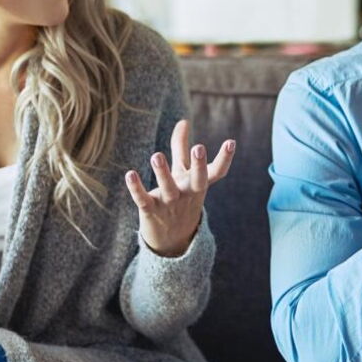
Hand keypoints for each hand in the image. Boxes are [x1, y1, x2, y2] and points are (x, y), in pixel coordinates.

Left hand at [125, 120, 234, 257]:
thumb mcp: (183, 173)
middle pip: (197, 180)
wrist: (171, 241)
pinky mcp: (151, 210)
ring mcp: (170, 203)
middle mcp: (187, 193)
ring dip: (162, 172)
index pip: (216, 172)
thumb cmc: (179, 198)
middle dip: (198, 164)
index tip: (231, 142)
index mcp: (198, 184)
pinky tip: (130, 174)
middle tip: (200, 147)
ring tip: (157, 155)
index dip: (225, 158)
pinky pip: (143, 199)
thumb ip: (182, 148)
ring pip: (168, 188)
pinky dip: (137, 188)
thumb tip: (183, 120)